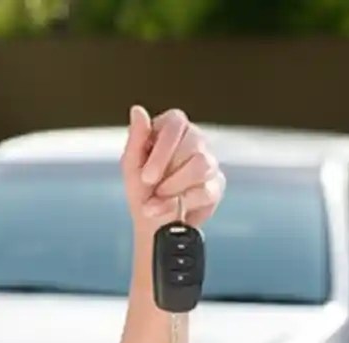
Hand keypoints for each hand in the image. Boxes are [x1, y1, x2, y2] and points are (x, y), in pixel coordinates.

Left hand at [121, 106, 224, 233]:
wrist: (154, 226)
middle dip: (168, 172)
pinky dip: (185, 203)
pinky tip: (173, 210)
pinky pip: (208, 190)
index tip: (147, 177)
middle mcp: (193, 140)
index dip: (163, 149)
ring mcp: (208, 162)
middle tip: (152, 191)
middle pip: (194, 142)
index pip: (176, 122)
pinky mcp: (217, 184)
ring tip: (159, 201)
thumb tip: (137, 110)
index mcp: (170, 129)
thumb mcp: (132, 166)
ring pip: (203, 164)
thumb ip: (136, 139)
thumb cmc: (142, 191)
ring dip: (176, 187)